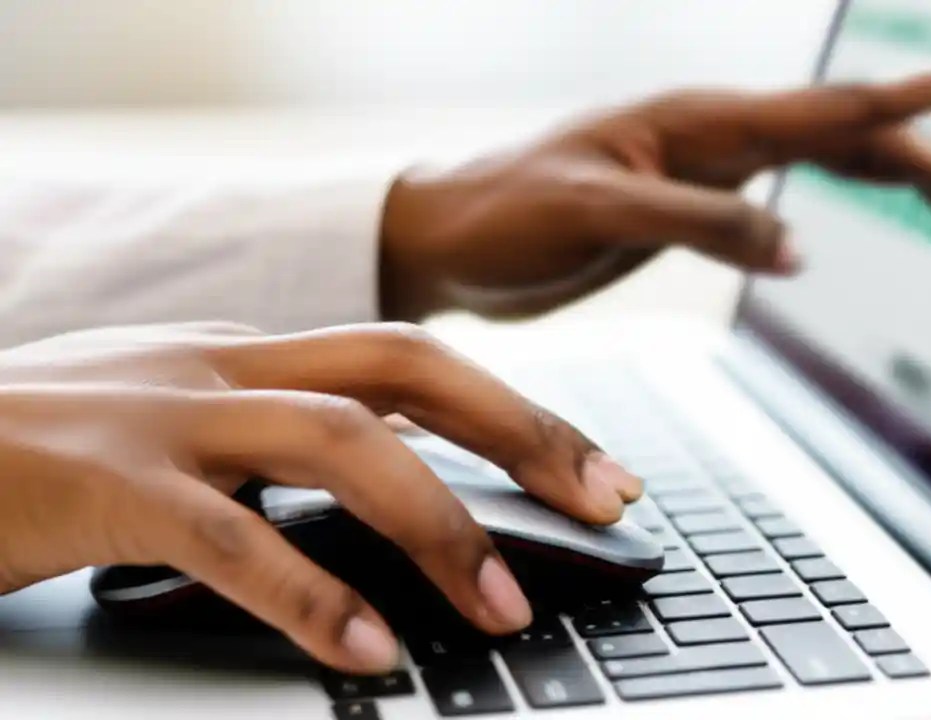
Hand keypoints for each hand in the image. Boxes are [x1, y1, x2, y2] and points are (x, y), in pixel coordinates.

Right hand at [0, 322, 640, 672]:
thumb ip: (276, 457)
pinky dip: (309, 596)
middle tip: (608, 502)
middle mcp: (218, 364)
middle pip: (405, 368)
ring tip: (498, 606)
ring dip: (434, 522)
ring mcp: (160, 415)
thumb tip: (392, 508)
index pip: (412, 362)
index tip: (597, 470)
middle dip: (521, 431)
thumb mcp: (178, 437)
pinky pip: (227, 539)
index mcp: (245, 354)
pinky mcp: (96, 482)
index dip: (517, 409)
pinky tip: (368, 650)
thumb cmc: (39, 452)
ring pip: (336, 439)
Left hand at [379, 65, 930, 318]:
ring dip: (912, 196)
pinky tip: (872, 227)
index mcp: (704, 119)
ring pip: (840, 170)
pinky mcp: (701, 210)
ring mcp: (717, 172)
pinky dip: (849, 213)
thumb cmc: (504, 213)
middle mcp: (723, 135)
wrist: (452, 242)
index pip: (841, 104)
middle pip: (863, 138)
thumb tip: (799, 247)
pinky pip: (797, 201)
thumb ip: (697, 224)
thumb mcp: (593, 212)